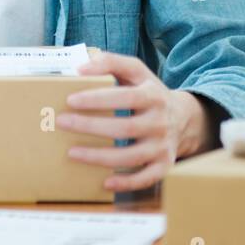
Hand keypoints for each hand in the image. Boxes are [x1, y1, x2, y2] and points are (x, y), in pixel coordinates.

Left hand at [56, 52, 216, 191]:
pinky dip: (127, 182)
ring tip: (72, 152)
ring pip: (132, 156)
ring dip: (100, 157)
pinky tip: (105, 182)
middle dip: (91, 127)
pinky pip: (146, 178)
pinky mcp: (164, 164)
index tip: (71, 100)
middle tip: (62, 123)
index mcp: (153, 95)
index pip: (126, 97)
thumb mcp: (136, 72)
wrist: (183, 117)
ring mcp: (163, 145)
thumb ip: (111, 62)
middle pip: (126, 128)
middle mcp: (160, 121)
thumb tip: (81, 67)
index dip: (98, 99)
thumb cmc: (148, 92)